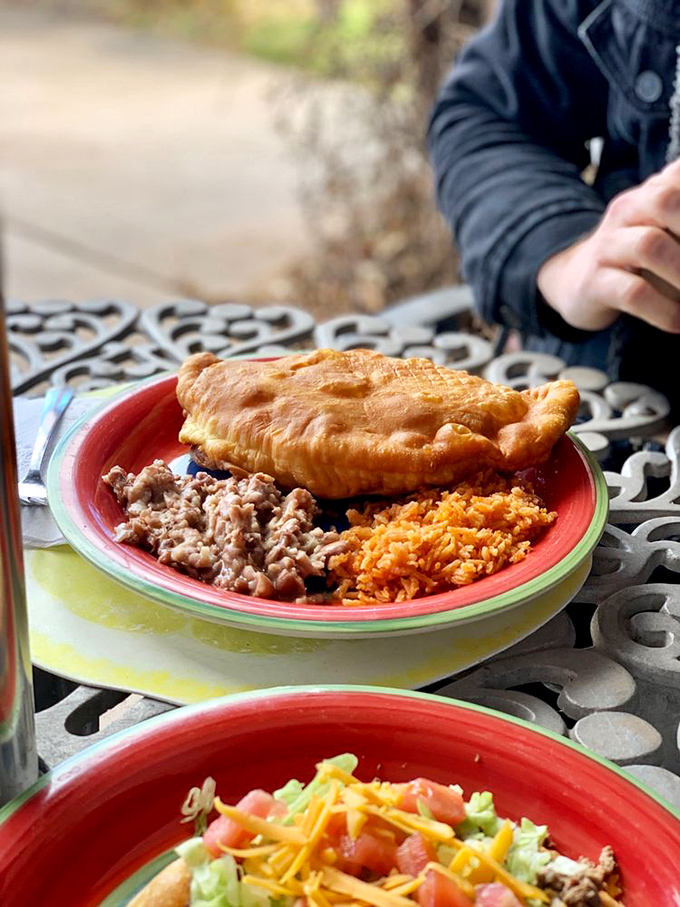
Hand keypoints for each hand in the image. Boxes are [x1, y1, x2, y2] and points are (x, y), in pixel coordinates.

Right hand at [537, 158, 679, 332]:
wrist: (573, 283)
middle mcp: (627, 212)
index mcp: (650, 193)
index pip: (678, 178)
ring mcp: (607, 247)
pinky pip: (632, 293)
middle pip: (663, 199)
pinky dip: (663, 311)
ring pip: (648, 245)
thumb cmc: (633, 259)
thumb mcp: (664, 229)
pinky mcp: (595, 283)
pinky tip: (678, 322)